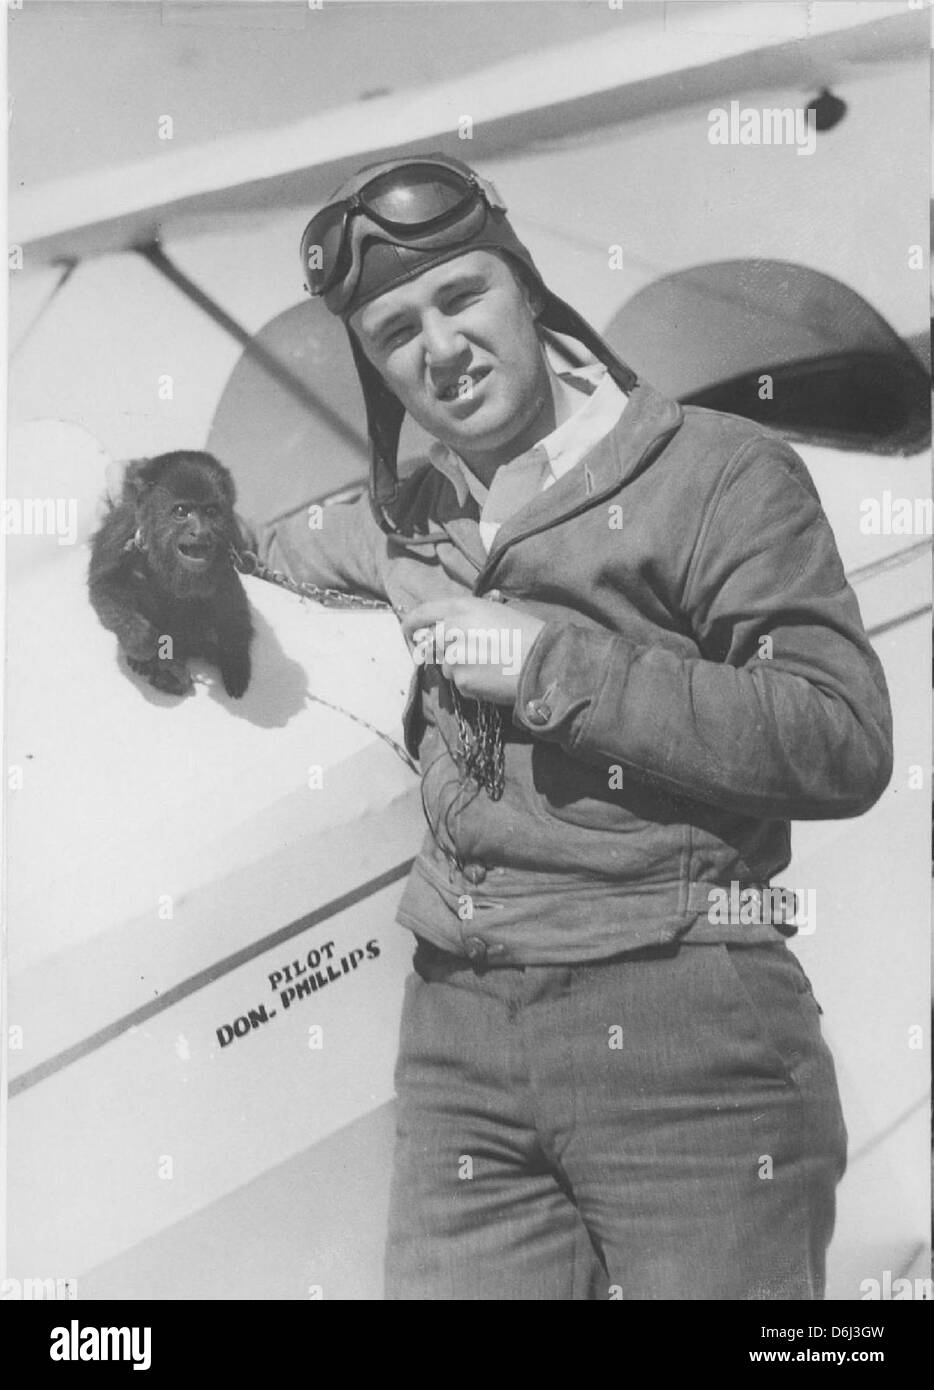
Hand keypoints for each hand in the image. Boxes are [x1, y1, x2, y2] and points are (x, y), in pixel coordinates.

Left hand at [401, 596, 544, 704]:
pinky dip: (472, 684)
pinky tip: (493, 678)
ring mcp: (453, 658)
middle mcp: (450, 631)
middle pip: (432, 645)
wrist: (543, 661)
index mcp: (459, 608)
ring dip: (461, 669)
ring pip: (445, 667)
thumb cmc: (525, 634)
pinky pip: (460, 684)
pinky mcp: (462, 681)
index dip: (410, 625)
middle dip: (445, 652)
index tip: (408, 634)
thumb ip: (463, 618)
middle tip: (470, 656)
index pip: (420, 615)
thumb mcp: (493, 612)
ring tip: (490, 665)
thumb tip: (443, 630)